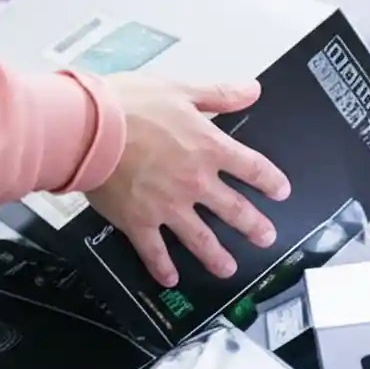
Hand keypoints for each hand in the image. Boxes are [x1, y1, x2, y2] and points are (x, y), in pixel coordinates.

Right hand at [87, 75, 291, 286]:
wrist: (88, 129)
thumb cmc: (129, 104)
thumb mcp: (180, 89)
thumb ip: (219, 94)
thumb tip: (253, 90)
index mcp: (208, 147)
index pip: (251, 167)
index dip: (269, 180)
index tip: (281, 192)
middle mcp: (194, 182)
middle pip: (233, 209)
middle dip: (253, 226)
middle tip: (266, 238)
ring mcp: (168, 206)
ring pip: (200, 238)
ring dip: (216, 256)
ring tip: (228, 269)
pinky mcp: (139, 221)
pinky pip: (154, 251)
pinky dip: (162, 267)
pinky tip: (170, 279)